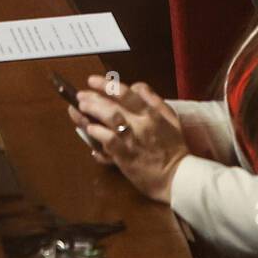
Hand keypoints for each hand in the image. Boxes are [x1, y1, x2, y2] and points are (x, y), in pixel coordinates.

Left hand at [69, 75, 189, 203]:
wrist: (178, 177)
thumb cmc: (174, 148)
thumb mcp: (170, 119)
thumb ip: (155, 101)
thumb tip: (137, 86)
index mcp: (152, 113)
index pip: (127, 93)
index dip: (106, 85)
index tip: (92, 81)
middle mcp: (141, 123)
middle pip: (113, 104)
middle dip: (93, 98)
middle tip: (80, 95)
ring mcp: (132, 140)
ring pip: (109, 119)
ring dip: (92, 112)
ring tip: (78, 108)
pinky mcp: (126, 157)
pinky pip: (108, 141)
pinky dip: (97, 134)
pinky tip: (89, 130)